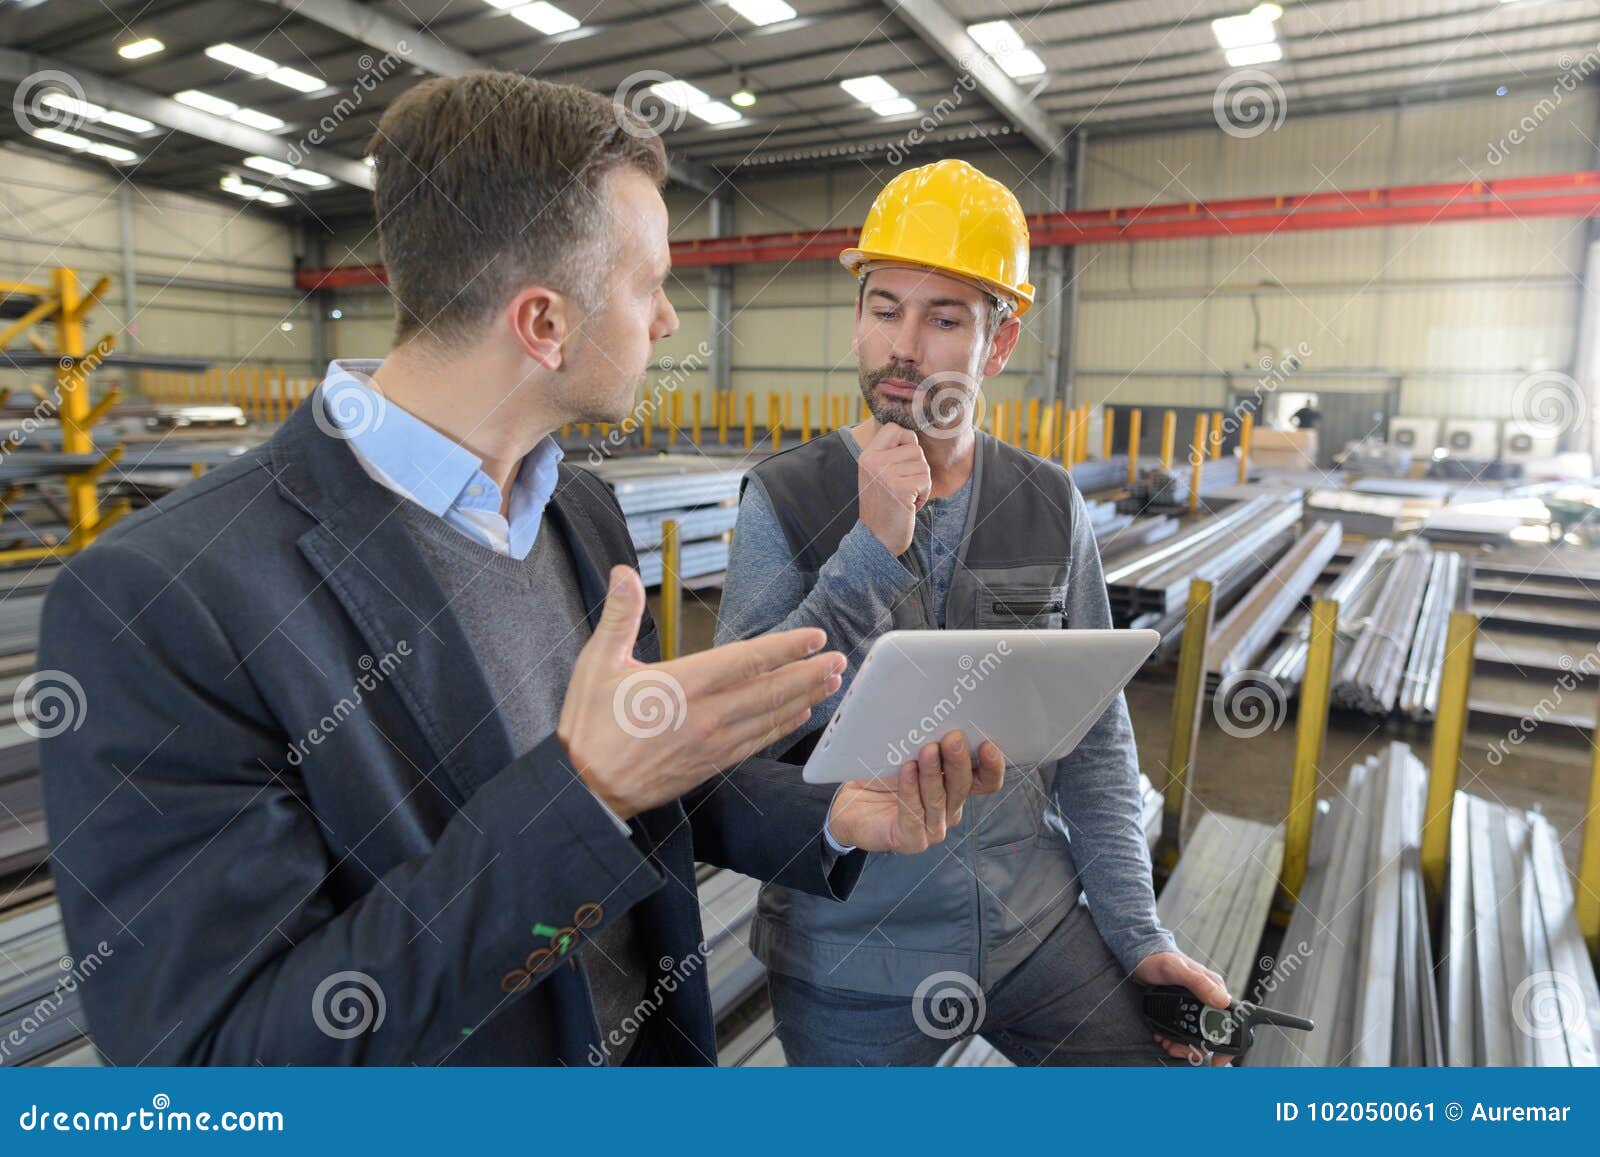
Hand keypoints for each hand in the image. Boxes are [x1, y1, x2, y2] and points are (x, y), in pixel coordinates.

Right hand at [558, 566, 845, 819]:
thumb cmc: (589, 727)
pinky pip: (756, 743)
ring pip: (769, 718)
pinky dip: (781, 728)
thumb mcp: (596, 664)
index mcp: (682, 685)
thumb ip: (619, 616)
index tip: (813, 637)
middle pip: (770, 690)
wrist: (586, 791)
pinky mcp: (710, 765)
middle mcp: (706, 716)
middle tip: (839, 659)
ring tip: (831, 684)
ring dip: (804, 698)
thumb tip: (624, 572)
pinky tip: (798, 717)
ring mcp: (711, 744)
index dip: (785, 647)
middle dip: (808, 673)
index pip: (746, 660)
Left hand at [827, 730, 1004, 853]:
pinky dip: (911, 791)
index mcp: (955, 788)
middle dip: (959, 761)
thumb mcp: (907, 752)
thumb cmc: (882, 775)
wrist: (848, 802)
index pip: (986, 781)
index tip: (988, 743)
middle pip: (963, 787)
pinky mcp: (910, 840)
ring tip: (927, 750)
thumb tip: (938, 714)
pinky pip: (914, 815)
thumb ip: (927, 742)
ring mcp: (932, 829)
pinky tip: (907, 771)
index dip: (992, 765)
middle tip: (953, 738)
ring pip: (939, 800)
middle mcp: (949, 810)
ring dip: (934, 774)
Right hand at [857, 422, 930, 555]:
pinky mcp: (901, 489)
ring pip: (923, 465)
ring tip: (905, 497)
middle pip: (915, 448)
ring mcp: (886, 475)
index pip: (894, 428)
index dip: (907, 441)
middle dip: (917, 469)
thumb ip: (889, 454)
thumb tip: (911, 434)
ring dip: (921, 484)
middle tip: (904, 487)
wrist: (877, 538)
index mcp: (868, 455)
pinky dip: (923, 496)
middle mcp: (874, 462)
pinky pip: (926, 481)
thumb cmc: (883, 506)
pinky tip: (909, 505)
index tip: (903, 460)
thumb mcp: (877, 474)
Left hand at [1133, 950, 1233, 1065]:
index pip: (1231, 1019)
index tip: (1217, 1060)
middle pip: (1213, 1033)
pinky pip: (1185, 1031)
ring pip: (1198, 1036)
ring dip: (1184, 1045)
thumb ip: (1199, 983)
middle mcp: (1209, 999)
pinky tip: (1164, 1038)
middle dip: (1197, 1047)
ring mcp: (1196, 1006)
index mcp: (1214, 989)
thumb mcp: (1178, 969)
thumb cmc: (1159, 959)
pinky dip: (1175, 1039)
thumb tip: (1222, 1000)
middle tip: (1179, 1050)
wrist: (1140, 959)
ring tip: (1168, 1045)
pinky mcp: (1183, 1010)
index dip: (1228, 1043)